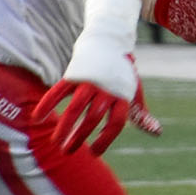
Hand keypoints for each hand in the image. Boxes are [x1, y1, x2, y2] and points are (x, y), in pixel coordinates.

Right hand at [33, 62, 161, 156]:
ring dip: (64, 126)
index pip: (116, 122)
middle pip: (93, 118)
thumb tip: (157, 133)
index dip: (105, 139)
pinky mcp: (74, 74)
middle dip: (80, 137)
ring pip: (76, 107)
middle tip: (68, 152)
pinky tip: (38, 118)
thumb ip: (141, 114)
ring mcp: (89, 82)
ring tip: (55, 143)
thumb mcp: (134, 91)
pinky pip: (59, 91)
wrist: (109, 41)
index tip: (94, 153)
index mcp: (122, 96)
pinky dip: (48, 104)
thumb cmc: (122, 73)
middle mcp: (106, 90)